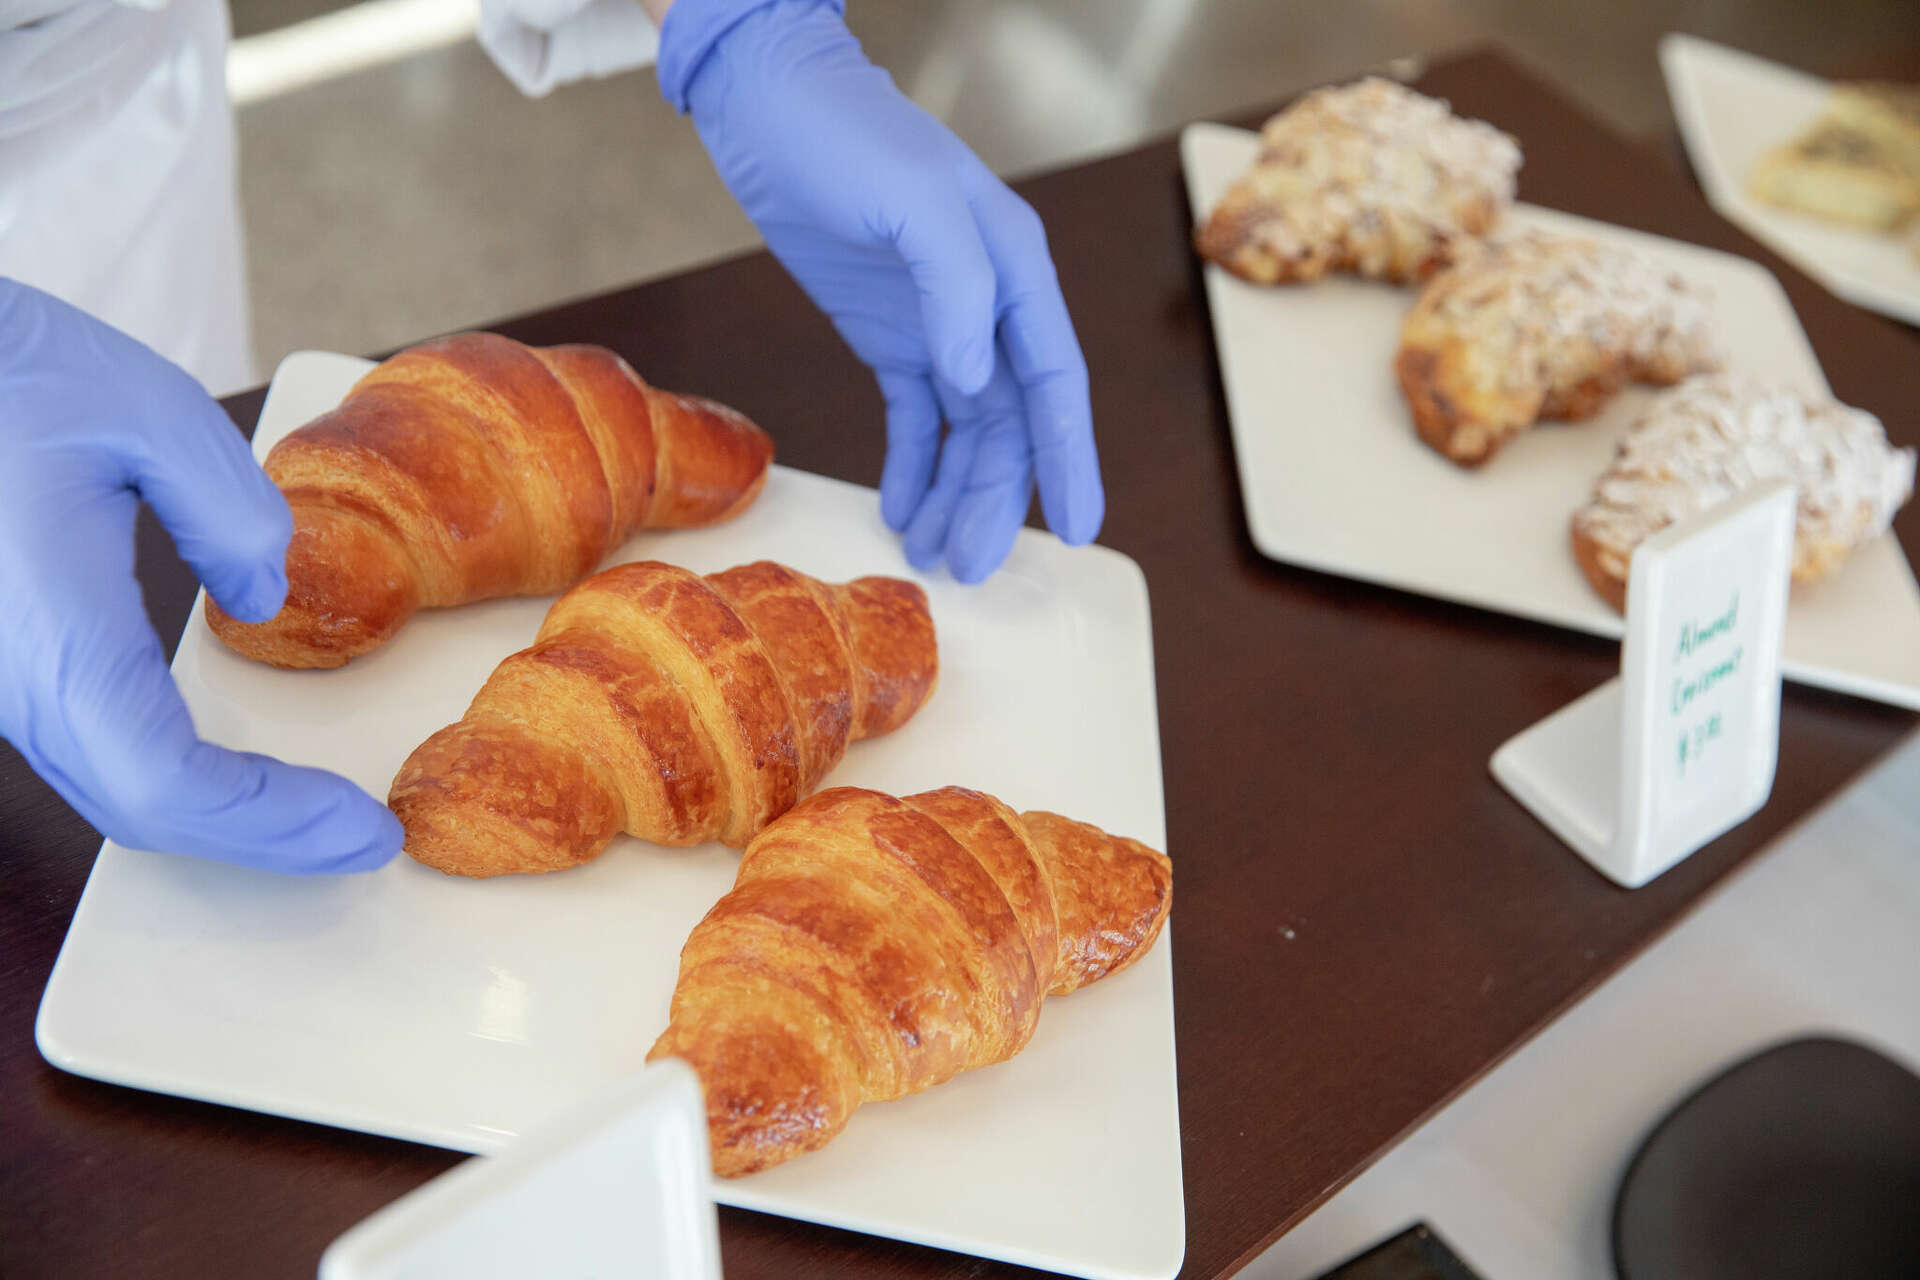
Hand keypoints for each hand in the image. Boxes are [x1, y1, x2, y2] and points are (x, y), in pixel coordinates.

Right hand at [0, 281, 401, 872]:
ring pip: (102, 785)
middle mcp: (1, 680)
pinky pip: (74, 746)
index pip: (167, 784)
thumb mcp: (148, 409)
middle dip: (261, 836)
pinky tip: (229, 761)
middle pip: (139, 807)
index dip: (272, 826)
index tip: (362, 826)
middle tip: (361, 835)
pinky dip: (163, 775)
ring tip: (313, 809)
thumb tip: (262, 597)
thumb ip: (232, 513)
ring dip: (213, 814)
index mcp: (46, 632)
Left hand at [658, 0, 1103, 581]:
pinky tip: (904, 510)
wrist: (770, 106)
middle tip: (976, 567)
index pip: (1054, 384)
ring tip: (938, 555)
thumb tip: (974, 380)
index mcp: (1014, 271)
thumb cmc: (848, 137)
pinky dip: (913, 465)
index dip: (1069, 460)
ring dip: (956, 493)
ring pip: (966, 431)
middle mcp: (990, 305)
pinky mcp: (891, 334)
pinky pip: (915, 416)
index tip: (1079, 530)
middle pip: (1010, 424)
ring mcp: (940, 323)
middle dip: (998, 498)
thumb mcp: (911, 200)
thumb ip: (954, 289)